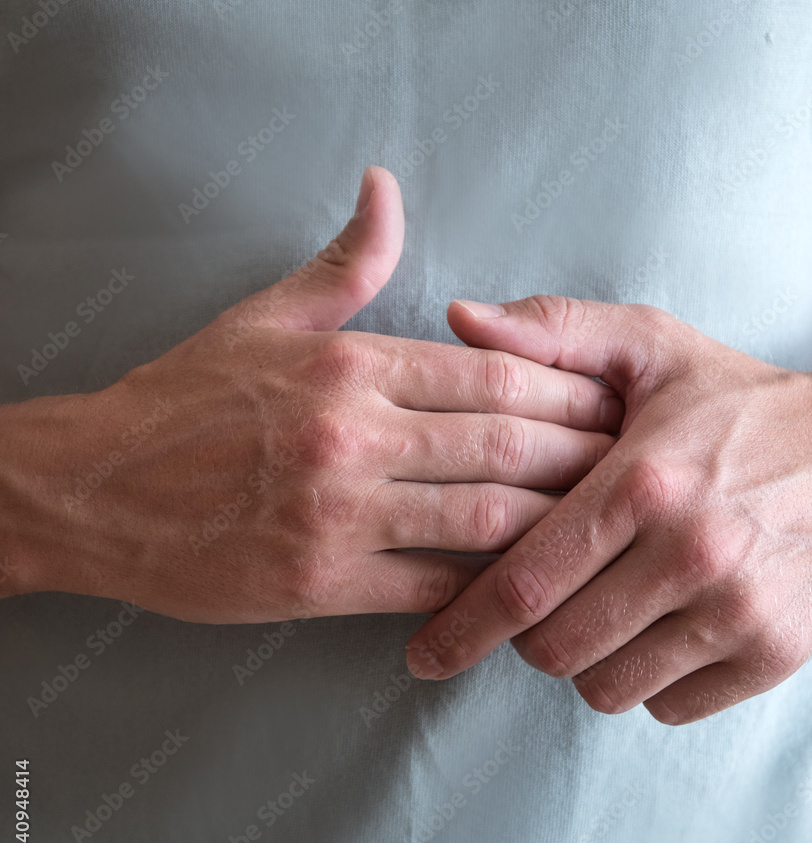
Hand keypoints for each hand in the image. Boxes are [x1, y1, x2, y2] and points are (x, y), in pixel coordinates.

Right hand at [0, 172, 620, 623]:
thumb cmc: (181, 401)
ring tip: (595, 526)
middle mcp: (350, 435)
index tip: (607, 406)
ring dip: (551, 525)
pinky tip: (519, 580)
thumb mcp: (263, 319)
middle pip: (508, 444)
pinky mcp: (317, 583)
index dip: (567, 392)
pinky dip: (485, 586)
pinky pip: (432, 587)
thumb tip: (385, 190)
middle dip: (581, 458)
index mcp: (347, 365)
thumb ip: (343, 264)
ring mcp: (336, 514)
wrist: (94, 487)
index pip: (494, 371)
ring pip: (484, 519)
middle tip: (628, 468)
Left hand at [406, 294, 811, 724]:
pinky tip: (655, 629)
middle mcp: (693, 554)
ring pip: (607, 687)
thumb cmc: (737, 404)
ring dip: (584, 660)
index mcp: (643, 482)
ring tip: (599, 608)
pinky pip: (667, 707)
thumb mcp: (651, 348)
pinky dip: (645, 681)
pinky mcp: (776, 653)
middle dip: (523, 637)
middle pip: (555, 647)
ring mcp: (741, 612)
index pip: (524, 583)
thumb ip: (552, 332)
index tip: (424, 654)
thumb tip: (458, 318)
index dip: (461, 627)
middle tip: (536, 602)